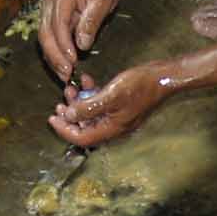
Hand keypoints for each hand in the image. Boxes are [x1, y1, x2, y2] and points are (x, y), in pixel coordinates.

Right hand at [39, 0, 118, 78]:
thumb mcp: (103, 0)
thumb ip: (91, 22)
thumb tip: (82, 45)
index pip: (59, 25)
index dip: (64, 46)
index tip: (73, 62)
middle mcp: (49, 2)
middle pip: (46, 34)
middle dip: (55, 57)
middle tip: (67, 74)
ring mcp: (47, 9)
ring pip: (44, 38)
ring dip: (52, 58)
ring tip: (64, 75)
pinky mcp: (49, 16)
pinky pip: (48, 37)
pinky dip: (53, 52)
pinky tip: (62, 65)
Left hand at [50, 64, 168, 146]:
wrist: (164, 77)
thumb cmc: (141, 86)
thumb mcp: (111, 95)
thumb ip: (88, 108)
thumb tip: (69, 116)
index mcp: (111, 129)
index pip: (81, 138)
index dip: (64, 130)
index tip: (52, 118)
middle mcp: (113, 127)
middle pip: (84, 129)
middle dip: (69, 116)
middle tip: (59, 104)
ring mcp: (117, 117)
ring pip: (91, 115)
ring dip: (78, 103)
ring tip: (70, 88)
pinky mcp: (120, 106)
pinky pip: (100, 105)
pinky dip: (91, 94)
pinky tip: (86, 81)